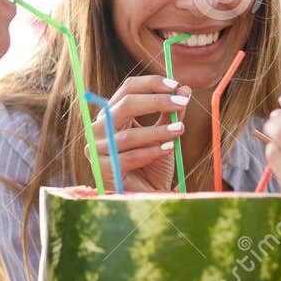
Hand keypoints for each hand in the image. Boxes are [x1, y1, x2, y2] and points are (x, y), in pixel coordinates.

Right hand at [94, 75, 192, 191]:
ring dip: (159, 131)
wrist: (148, 196)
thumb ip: (171, 112)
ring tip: (180, 129)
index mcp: (112, 114)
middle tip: (181, 103)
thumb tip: (184, 89)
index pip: (127, 89)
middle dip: (157, 102)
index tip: (176, 85)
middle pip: (126, 105)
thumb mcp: (165, 134)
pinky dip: (151, 152)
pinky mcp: (101, 169)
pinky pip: (128, 158)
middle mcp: (99, 128)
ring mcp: (96, 148)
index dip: (151, 84)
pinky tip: (169, 149)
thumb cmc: (153, 164)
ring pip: (130, 135)